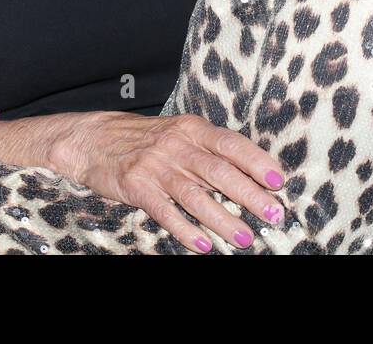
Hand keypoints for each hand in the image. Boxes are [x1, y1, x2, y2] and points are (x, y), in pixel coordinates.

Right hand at [64, 112, 286, 252]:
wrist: (93, 138)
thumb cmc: (145, 139)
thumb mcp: (179, 133)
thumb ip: (210, 152)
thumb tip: (250, 177)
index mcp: (192, 129)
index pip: (231, 144)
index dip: (256, 161)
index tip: (279, 181)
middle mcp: (176, 145)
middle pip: (218, 171)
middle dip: (249, 194)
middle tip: (273, 214)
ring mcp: (156, 166)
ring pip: (195, 195)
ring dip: (222, 219)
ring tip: (244, 238)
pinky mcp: (136, 186)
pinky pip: (165, 211)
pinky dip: (185, 229)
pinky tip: (203, 244)